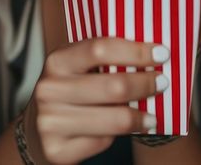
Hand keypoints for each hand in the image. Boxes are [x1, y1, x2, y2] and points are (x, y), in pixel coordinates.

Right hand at [25, 38, 169, 164]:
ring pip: (115, 119)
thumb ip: (105, 59)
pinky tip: (130, 128)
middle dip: (146, 84)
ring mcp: (51, 122)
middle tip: (163, 83)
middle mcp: (49, 90)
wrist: (37, 129)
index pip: (100, 49)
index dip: (136, 51)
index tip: (162, 54)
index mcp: (57, 61)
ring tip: (153, 114)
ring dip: (141, 116)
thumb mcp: (78, 67)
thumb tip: (153, 53)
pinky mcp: (58, 150)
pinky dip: (122, 135)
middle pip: (114, 86)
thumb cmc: (69, 91)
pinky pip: (104, 141)